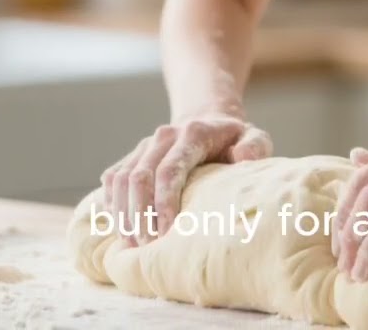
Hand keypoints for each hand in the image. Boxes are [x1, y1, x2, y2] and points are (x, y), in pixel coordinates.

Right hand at [100, 110, 271, 246]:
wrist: (207, 119)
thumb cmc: (234, 139)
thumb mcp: (254, 137)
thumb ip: (254, 146)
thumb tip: (241, 158)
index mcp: (192, 133)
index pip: (169, 170)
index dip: (163, 203)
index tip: (165, 234)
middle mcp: (163, 136)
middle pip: (140, 177)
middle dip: (140, 215)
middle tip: (147, 247)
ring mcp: (144, 145)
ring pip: (121, 180)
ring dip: (123, 214)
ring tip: (132, 245)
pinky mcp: (132, 155)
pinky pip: (113, 179)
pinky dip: (113, 204)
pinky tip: (121, 228)